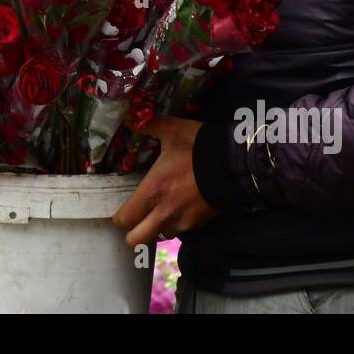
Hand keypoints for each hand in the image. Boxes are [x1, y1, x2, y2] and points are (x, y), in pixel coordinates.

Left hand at [112, 115, 217, 248]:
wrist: (235, 162)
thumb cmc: (199, 146)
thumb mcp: (171, 130)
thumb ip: (146, 124)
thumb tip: (127, 115)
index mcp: (153, 191)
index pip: (124, 219)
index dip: (119, 216)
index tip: (121, 208)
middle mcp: (164, 212)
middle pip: (135, 239)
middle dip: (132, 230)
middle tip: (136, 215)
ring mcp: (183, 221)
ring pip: (158, 236)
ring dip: (155, 227)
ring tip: (159, 210)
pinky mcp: (199, 224)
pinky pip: (179, 231)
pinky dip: (175, 224)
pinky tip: (179, 207)